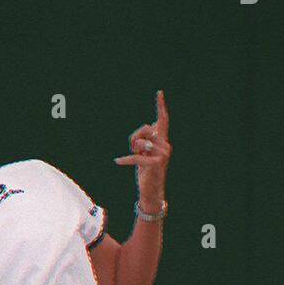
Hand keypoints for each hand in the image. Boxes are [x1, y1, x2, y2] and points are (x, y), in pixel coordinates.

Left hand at [114, 90, 170, 211]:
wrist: (151, 192)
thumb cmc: (147, 172)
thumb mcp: (144, 154)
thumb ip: (144, 141)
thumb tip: (144, 131)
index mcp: (163, 141)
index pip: (163, 120)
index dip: (160, 106)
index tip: (159, 92)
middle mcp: (166, 145)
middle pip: (146, 128)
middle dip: (135, 136)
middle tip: (133, 148)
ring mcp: (162, 155)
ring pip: (142, 141)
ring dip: (133, 149)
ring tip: (134, 157)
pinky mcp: (156, 164)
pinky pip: (136, 157)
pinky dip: (125, 159)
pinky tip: (117, 161)